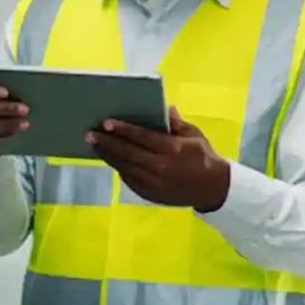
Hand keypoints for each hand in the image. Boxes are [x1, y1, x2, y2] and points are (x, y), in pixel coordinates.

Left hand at [87, 107, 229, 210]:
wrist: (214, 189)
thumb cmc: (204, 158)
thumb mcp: (195, 136)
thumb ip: (177, 124)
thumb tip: (165, 109)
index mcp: (172, 150)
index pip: (142, 137)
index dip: (122, 129)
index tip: (105, 123)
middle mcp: (161, 167)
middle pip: (128, 153)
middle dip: (107, 143)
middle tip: (89, 135)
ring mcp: (154, 183)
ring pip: (125, 168)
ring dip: (108, 157)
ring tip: (95, 147)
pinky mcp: (151, 194)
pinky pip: (130, 180)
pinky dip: (120, 169)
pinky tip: (112, 160)